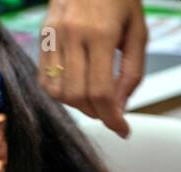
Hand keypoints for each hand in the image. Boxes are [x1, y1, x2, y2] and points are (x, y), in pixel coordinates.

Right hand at [40, 0, 146, 137]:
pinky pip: (44, 79)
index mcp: (100, 33)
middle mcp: (72, 34)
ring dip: (78, 105)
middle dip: (97, 113)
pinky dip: (60, 93)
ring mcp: (53, 35)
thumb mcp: (138, 32)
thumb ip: (132, 72)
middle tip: (111, 112)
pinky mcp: (42, 37)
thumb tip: (120, 108)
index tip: (122, 130)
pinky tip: (76, 88)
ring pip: (58, 92)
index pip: (100, 91)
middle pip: (78, 96)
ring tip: (94, 98)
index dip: (112, 118)